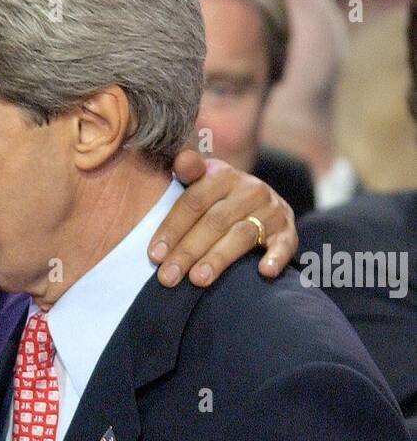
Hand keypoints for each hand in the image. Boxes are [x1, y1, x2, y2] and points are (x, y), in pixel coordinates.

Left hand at [150, 151, 297, 286]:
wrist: (258, 202)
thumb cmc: (217, 198)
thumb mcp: (201, 182)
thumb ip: (188, 173)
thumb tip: (180, 160)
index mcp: (223, 175)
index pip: (194, 202)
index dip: (172, 228)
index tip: (154, 255)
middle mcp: (249, 189)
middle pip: (214, 222)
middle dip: (188, 251)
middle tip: (168, 277)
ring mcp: (270, 210)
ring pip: (242, 235)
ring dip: (219, 259)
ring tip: (198, 280)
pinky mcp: (286, 231)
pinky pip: (283, 244)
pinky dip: (276, 257)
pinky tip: (265, 271)